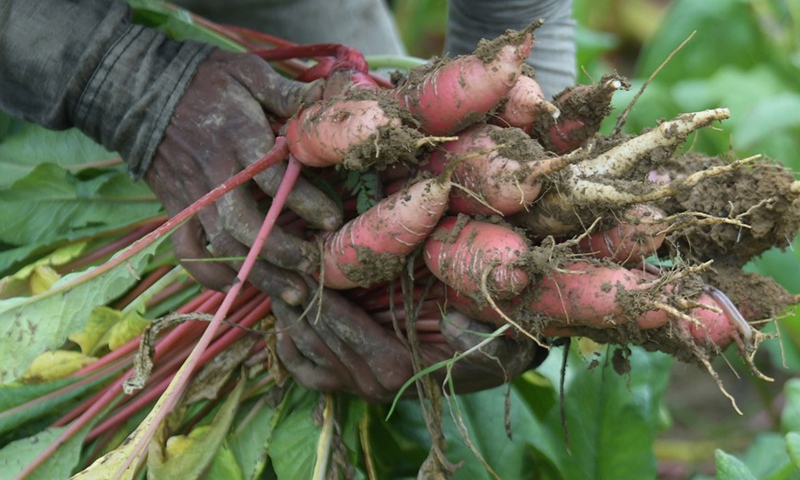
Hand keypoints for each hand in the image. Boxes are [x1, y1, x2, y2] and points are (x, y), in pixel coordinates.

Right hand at [144, 49, 338, 303]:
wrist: (142, 87)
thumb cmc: (205, 79)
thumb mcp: (248, 72)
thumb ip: (287, 92)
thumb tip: (328, 100)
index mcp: (237, 137)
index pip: (271, 177)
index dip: (303, 201)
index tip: (333, 220)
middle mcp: (215, 173)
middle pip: (245, 224)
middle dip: (282, 251)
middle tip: (314, 267)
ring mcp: (193, 194)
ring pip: (222, 245)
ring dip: (258, 272)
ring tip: (294, 292)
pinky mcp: (177, 206)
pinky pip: (186, 249)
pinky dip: (208, 273)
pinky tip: (237, 287)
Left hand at [271, 276, 545, 402]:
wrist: (493, 359)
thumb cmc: (488, 337)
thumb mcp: (487, 330)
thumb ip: (469, 326)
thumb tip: (447, 318)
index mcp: (398, 367)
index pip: (346, 327)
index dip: (322, 293)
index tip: (303, 260)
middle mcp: (374, 383)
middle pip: (320, 337)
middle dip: (298, 299)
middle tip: (280, 263)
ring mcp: (361, 387)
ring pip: (308, 352)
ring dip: (289, 318)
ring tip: (278, 281)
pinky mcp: (354, 386)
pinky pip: (309, 373)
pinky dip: (290, 350)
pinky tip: (282, 324)